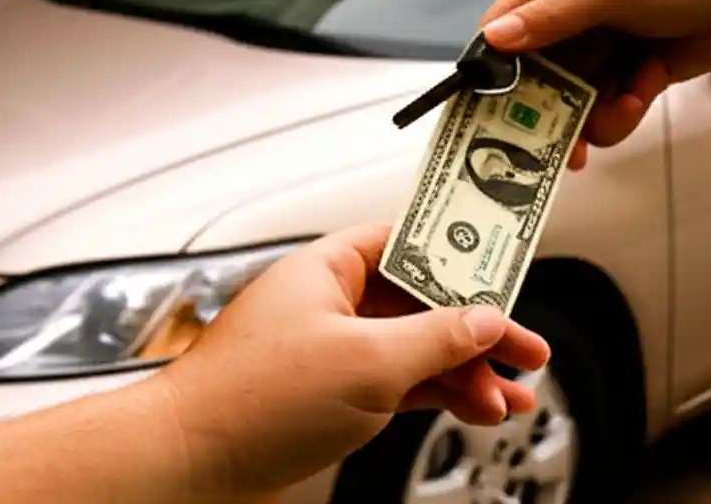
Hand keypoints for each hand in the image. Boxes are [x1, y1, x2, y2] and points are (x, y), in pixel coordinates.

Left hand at [152, 224, 550, 500]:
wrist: (187, 466)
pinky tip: (467, 407)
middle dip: (476, 331)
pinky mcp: (327, 394)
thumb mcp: (368, 361)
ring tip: (506, 396)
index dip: (462, 258)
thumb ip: (436, 337)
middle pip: (421, 303)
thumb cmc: (247, 401)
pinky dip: (435, 395)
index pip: (410, 244)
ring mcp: (329, 351)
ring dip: (462, 372)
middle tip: (523, 349)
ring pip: (414, 349)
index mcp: (328, 268)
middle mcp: (329, 303)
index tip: (504, 270)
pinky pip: (397, 383)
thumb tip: (482, 320)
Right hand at [480, 0, 710, 165]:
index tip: (492, 102)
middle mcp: (568, 15)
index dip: (494, 63)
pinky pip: (600, 112)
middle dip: (547, 108)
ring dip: (594, 114)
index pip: (502, 24)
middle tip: (560, 139)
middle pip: (530, 76)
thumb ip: (555, 17)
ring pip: (566, 103)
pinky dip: (622, 111)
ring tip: (629, 102)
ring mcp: (595, 50)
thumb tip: (496, 37)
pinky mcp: (620, 79)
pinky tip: (647, 87)